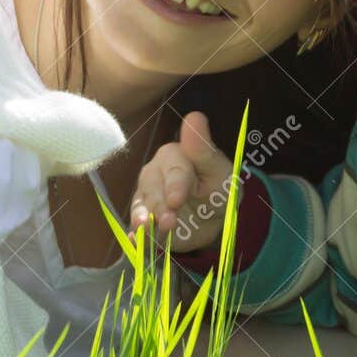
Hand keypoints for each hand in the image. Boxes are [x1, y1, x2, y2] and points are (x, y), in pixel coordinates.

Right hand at [128, 112, 233, 251]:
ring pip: (141, 206)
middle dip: (160, 206)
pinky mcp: (143, 218)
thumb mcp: (221, 172)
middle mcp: (155, 173)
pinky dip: (135, 234)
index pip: (174, 170)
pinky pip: (136, 226)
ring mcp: (146, 197)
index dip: (175, 185)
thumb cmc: (218, 187)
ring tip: (147, 231)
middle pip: (152, 189)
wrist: (212, 219)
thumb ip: (204, 149)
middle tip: (170, 222)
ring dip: (144, 220)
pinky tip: (135, 240)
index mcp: (175, 156)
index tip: (176, 200)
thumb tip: (194, 116)